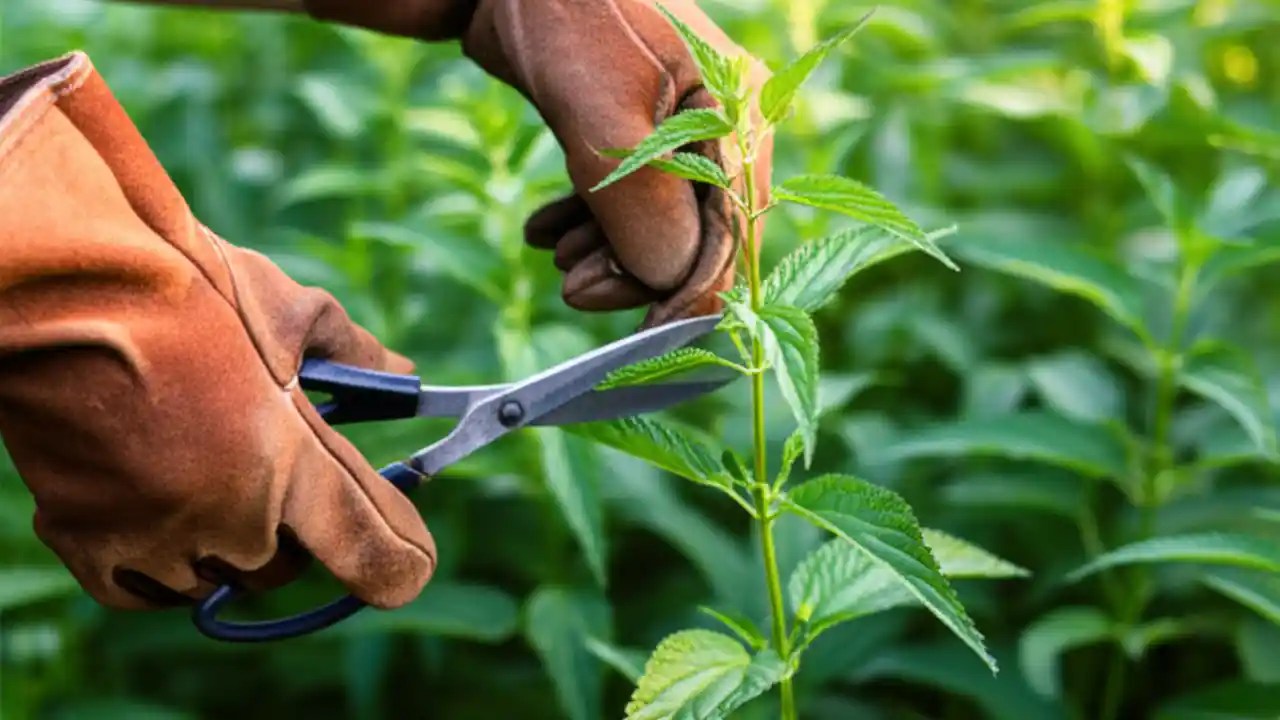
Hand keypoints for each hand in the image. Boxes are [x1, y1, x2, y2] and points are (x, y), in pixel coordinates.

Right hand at [0, 53, 435, 609]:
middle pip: (285, 567)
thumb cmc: (183, 287)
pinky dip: (158, 565)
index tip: (409, 563)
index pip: (372, 549)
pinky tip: (161, 518)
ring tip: (205, 476)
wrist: (66, 286)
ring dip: (222, 546)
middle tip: (273, 479)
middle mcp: (232, 516)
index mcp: (293, 463)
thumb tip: (401, 369)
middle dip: (291, 533)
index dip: (400, 563)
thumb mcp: (289, 309)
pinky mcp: (91, 542)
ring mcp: (158, 536)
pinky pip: (143, 591)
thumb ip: (355, 353)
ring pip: (213, 579)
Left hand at [305, 0, 773, 326]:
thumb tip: (671, 282)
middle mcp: (717, 127)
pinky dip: (583, 226)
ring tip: (550, 252)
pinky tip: (542, 232)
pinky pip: (620, 202)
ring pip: (652, 225)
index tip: (642, 345)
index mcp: (737, 115)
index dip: (687, 295)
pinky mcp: (629, 133)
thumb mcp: (602, 116)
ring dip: (601, 253)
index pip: (732, 234)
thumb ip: (643, 205)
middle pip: (693, 236)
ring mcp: (674, 131)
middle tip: (573, 289)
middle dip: (633, 272)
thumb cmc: (564, 14)